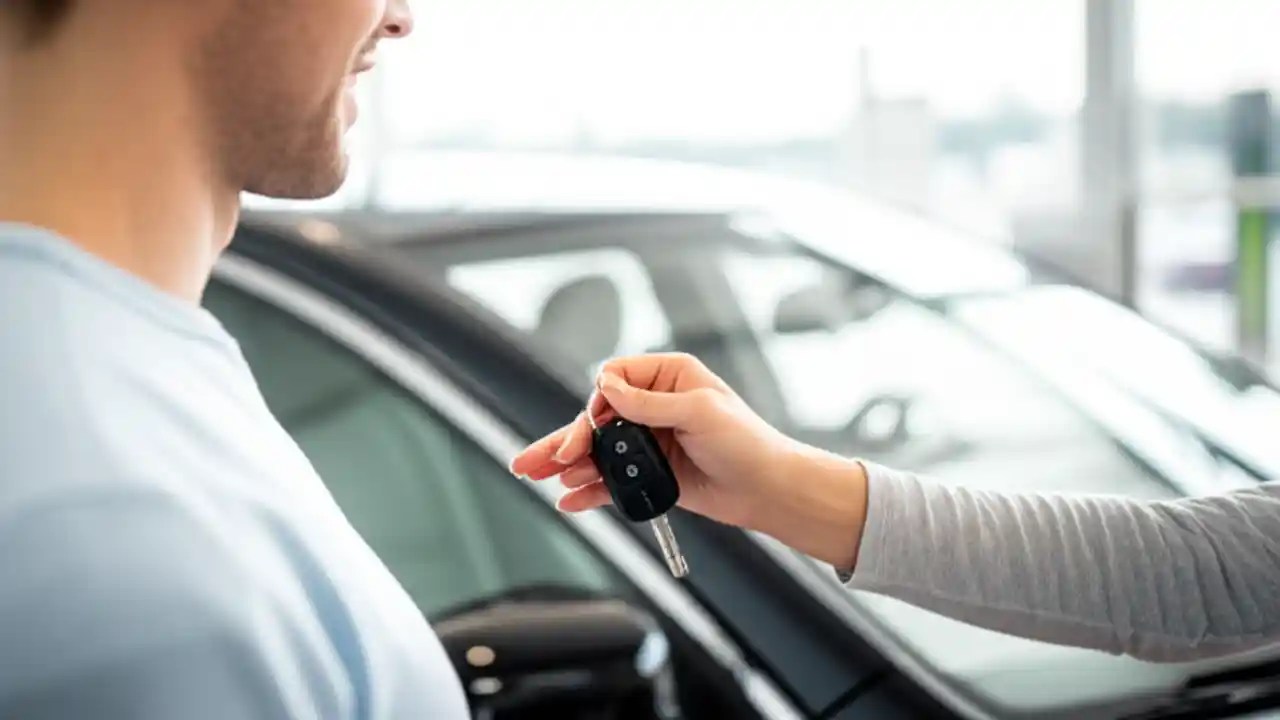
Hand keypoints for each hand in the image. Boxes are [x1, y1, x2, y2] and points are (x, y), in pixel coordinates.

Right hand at [509, 353, 870, 570]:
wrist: (770, 490)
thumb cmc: (747, 442)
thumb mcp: (699, 412)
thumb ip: (649, 402)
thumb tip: (608, 385)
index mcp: (669, 377)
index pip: (615, 379)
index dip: (598, 402)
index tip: (593, 427)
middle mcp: (656, 406)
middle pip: (598, 418)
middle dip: (567, 439)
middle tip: (542, 460)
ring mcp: (652, 441)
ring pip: (599, 451)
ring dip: (570, 465)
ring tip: (541, 478)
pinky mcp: (653, 473)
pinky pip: (613, 480)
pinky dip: (590, 489)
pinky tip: (568, 498)